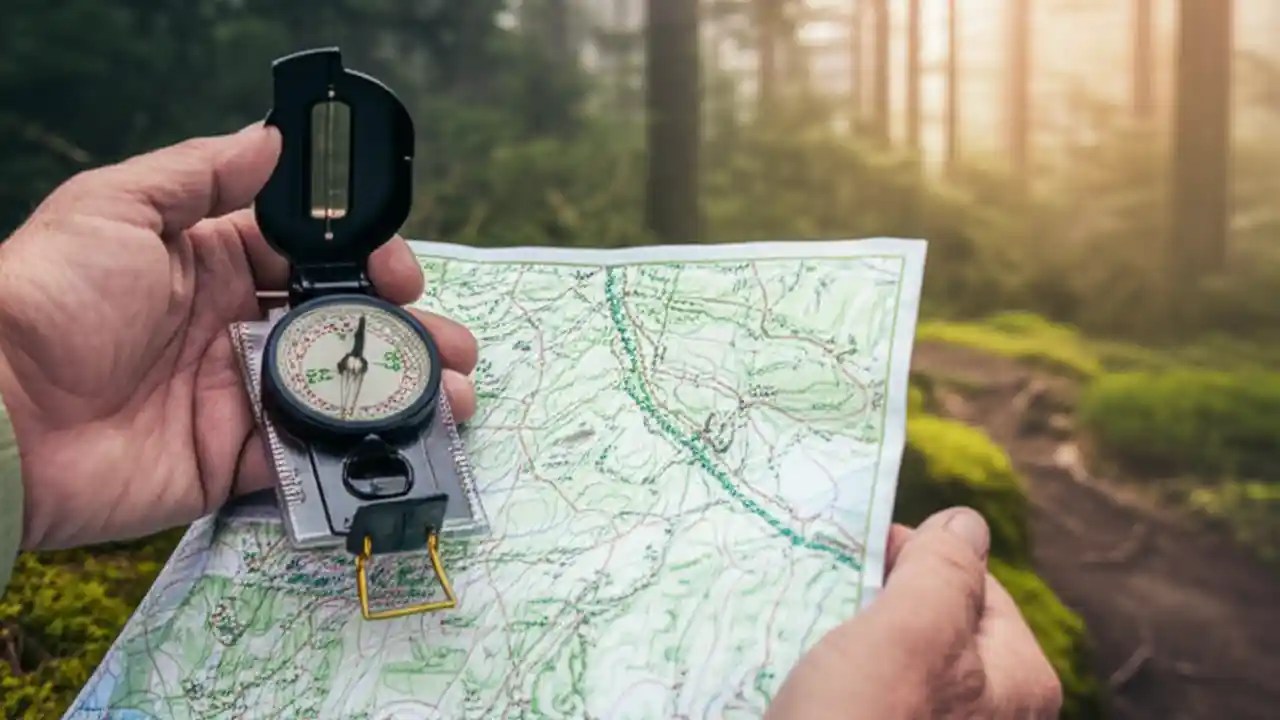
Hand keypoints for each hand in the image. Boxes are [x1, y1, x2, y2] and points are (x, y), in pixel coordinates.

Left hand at [0, 123, 478, 549]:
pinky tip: (407, 443)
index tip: (402, 276)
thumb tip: (270, 136)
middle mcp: (230, 330)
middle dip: (403, 337)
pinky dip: (354, 452)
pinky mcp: (227, 464)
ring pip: (334, 395)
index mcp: (210, 265)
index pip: (309, 260)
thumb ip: (202, 175)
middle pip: (336, 330)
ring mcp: (232, 399)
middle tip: (454, 348)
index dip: (364, 265)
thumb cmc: (54, 296)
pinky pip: (303, 457)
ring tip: (453, 400)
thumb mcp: (118, 208)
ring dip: (399, 396)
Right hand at [765, 507, 1062, 718]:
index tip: (855, 545)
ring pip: (887, 665)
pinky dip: (828, 684)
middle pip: (928, 625)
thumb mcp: (911, 633)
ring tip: (797, 630)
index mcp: (1017, 682)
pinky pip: (863, 701)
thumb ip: (944, 569)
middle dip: (873, 599)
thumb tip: (967, 521)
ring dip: (841, 641)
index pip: (975, 585)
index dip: (917, 555)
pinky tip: (793, 681)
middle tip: (819, 584)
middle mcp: (984, 716)